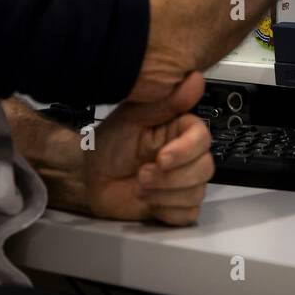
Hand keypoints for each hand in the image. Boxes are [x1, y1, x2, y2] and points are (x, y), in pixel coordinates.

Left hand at [85, 72, 213, 224]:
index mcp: (180, 132)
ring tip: (139, 187)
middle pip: (205, 169)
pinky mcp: (176, 206)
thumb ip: (165, 102)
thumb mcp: (131, 118)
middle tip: (141, 176)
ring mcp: (183, 183)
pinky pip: (188, 215)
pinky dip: (166, 212)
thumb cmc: (109, 144)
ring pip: (197, 193)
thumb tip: (195, 80)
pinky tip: (149, 203)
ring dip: (164, 195)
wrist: (89, 177)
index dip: (185, 151)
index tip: (161, 158)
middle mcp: (187, 156)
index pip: (203, 138)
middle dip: (170, 178)